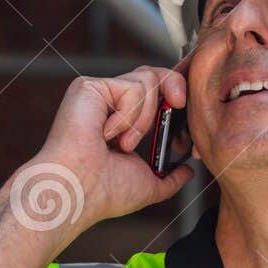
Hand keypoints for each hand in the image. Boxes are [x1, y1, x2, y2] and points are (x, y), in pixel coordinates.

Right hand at [8, 63, 194, 238]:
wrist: (79, 191)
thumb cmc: (104, 193)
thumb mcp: (148, 186)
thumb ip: (170, 178)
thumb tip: (187, 172)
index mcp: (121, 124)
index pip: (155, 95)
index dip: (176, 97)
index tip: (185, 117)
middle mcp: (108, 105)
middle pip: (154, 74)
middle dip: (176, 90)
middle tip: (179, 107)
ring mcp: (98, 94)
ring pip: (148, 80)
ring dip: (143, 119)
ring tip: (123, 144)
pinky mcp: (90, 87)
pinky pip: (133, 86)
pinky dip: (129, 115)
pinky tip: (107, 134)